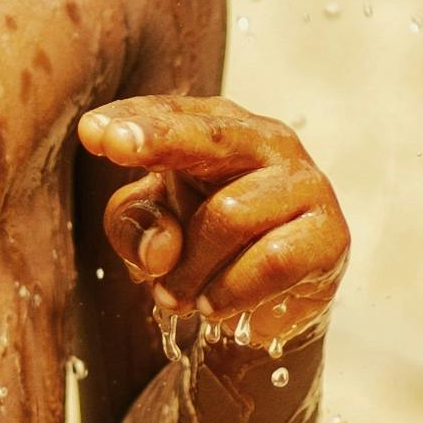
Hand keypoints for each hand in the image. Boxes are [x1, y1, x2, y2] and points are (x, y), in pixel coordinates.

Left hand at [79, 94, 348, 350]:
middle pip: (212, 135)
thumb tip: (161, 250)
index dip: (132, 121)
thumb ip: (135, 227)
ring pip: (231, 214)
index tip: (92, 133)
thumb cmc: (200, 243)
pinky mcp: (330, 235)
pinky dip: (232, 290)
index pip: (170, 114)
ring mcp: (305, 183)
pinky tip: (216, 307)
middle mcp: (266, 142)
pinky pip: (272, 260)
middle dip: (161, 138)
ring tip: (174, 298)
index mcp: (217, 128)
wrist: (268, 302)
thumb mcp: (148, 230)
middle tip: (117, 147)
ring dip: (191, 268)